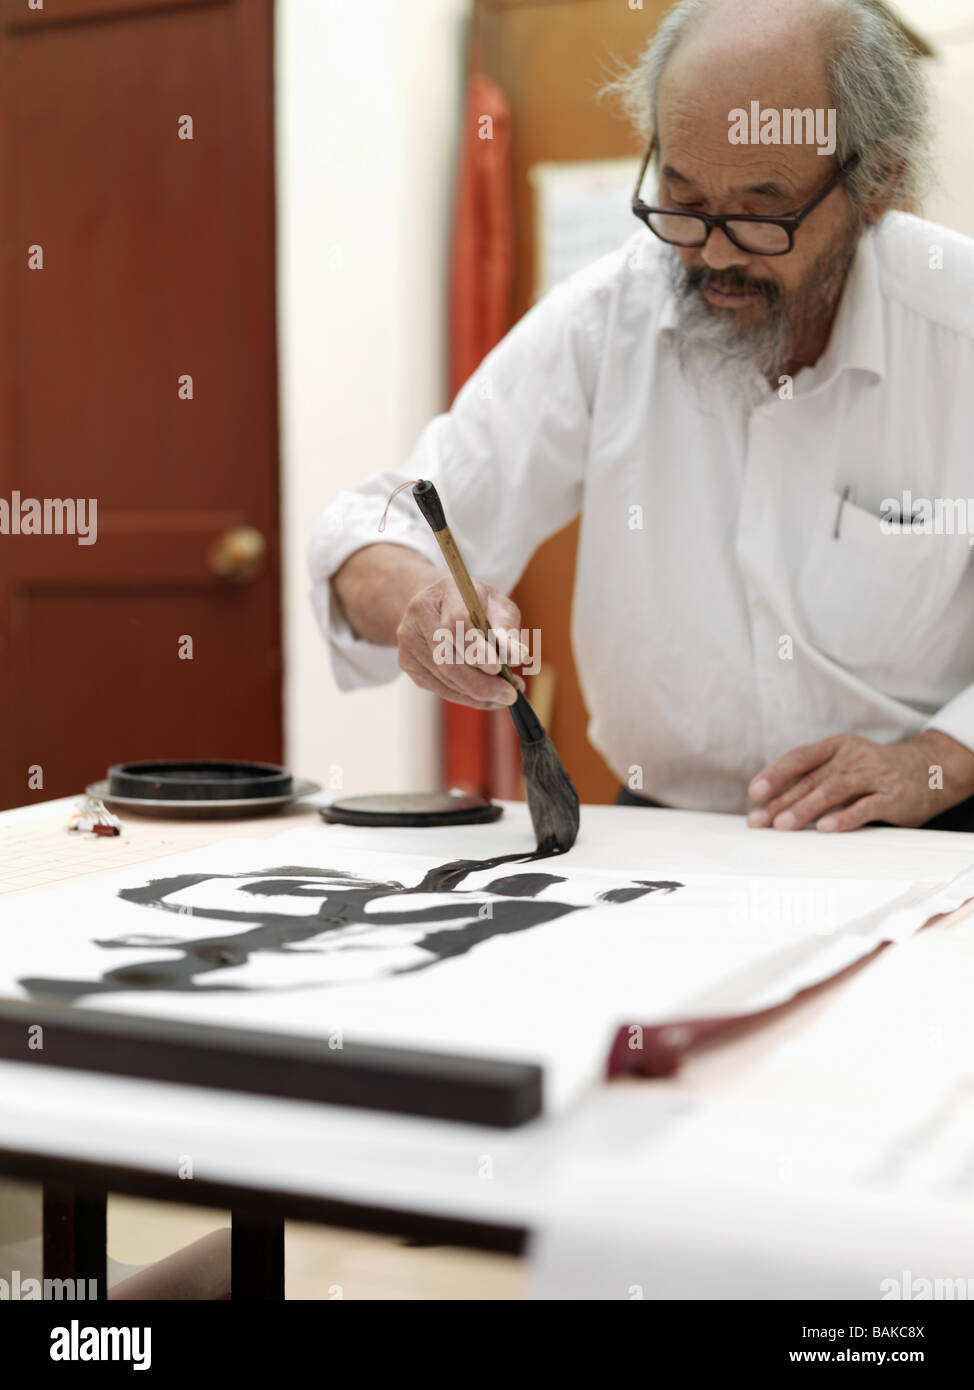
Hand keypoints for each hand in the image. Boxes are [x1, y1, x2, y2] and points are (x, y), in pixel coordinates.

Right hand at [396, 574, 526, 710]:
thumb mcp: (498, 607)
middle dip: (479, 683)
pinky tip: (485, 698)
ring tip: (503, 696)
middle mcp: (420, 612)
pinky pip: (437, 687)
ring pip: (442, 677)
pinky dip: (465, 697)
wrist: (440, 603)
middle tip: (509, 695)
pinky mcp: (407, 661)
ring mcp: (409, 638)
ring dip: (476, 693)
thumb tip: (517, 657)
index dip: (477, 649)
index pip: (456, 623)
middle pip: (446, 657)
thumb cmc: (476, 605)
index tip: (499, 668)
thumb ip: (507, 630)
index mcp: (446, 590)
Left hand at [746, 730, 973, 832]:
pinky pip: (865, 807)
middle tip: (759, 819)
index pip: (800, 757)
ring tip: (783, 825)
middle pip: (812, 778)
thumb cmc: (875, 771)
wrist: (930, 769)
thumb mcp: (844, 764)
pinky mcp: (893, 797)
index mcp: (837, 747)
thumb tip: (773, 804)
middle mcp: (853, 758)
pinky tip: (825, 829)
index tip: (755, 793)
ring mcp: (874, 776)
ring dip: (806, 808)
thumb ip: (815, 778)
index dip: (776, 774)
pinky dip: (844, 818)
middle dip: (782, 800)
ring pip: (834, 790)